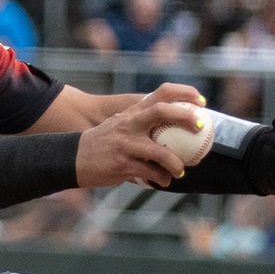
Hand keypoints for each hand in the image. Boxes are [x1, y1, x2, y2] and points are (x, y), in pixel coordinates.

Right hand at [75, 84, 204, 188]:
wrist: (73, 158)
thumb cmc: (103, 144)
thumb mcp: (120, 125)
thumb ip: (142, 124)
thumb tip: (173, 131)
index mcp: (132, 112)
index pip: (161, 93)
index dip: (184, 93)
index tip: (201, 100)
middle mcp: (130, 124)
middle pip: (162, 112)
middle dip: (185, 117)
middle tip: (200, 127)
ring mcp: (126, 144)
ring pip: (161, 152)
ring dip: (176, 163)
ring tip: (181, 171)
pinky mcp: (123, 164)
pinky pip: (150, 173)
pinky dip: (161, 178)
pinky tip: (164, 181)